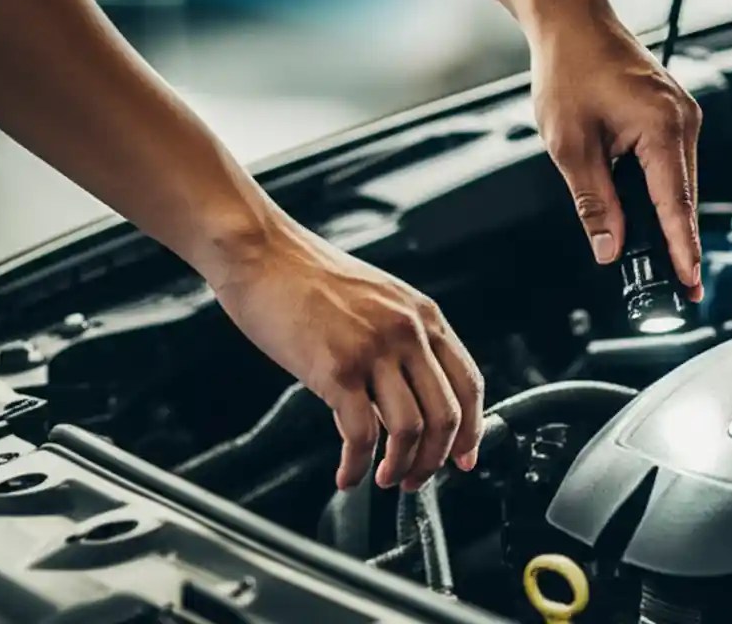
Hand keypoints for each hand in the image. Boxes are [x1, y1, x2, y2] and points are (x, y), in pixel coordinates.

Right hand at [204, 217, 483, 491]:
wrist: (259, 251)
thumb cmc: (307, 278)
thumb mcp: (375, 302)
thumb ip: (400, 347)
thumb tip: (406, 406)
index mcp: (424, 315)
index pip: (469, 383)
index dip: (472, 430)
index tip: (464, 459)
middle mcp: (408, 332)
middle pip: (447, 414)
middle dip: (437, 460)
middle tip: (418, 480)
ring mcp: (374, 349)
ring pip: (411, 429)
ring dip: (401, 467)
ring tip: (384, 479)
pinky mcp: (335, 368)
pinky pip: (361, 434)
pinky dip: (357, 465)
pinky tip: (347, 474)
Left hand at [530, 3, 703, 301]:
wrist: (571, 22)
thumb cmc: (568, 70)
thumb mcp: (570, 146)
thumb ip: (594, 202)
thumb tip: (609, 248)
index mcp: (662, 125)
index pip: (676, 203)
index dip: (682, 248)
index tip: (689, 281)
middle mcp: (683, 119)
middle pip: (684, 197)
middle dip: (679, 242)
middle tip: (678, 288)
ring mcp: (682, 116)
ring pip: (680, 183)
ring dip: (669, 218)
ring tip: (666, 261)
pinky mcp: (672, 115)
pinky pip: (673, 165)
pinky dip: (663, 192)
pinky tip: (652, 217)